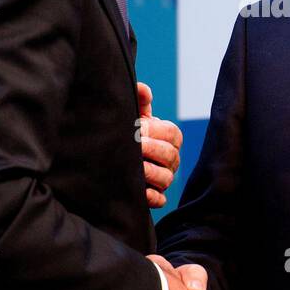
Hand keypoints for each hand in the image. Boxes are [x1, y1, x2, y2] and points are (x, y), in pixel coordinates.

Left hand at [137, 82, 182, 208]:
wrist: (116, 158)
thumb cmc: (132, 133)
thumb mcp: (136, 116)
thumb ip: (139, 101)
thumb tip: (142, 89)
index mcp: (170, 138)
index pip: (172, 133)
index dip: (156, 130)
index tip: (137, 127)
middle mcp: (171, 160)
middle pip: (170, 155)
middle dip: (152, 149)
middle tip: (135, 146)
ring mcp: (164, 179)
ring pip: (166, 179)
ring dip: (151, 172)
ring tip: (135, 167)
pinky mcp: (156, 197)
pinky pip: (159, 200)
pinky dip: (151, 196)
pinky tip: (138, 190)